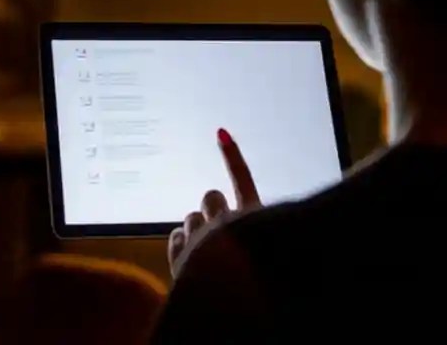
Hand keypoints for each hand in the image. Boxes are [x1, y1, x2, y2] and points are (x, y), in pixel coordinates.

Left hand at [168, 128, 259, 276]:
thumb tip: (252, 220)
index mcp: (255, 222)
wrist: (227, 313)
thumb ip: (263, 233)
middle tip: (219, 230)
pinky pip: (175, 235)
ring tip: (207, 254)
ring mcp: (198, 238)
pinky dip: (181, 244)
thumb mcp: (271, 255)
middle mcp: (225, 224)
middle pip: (210, 196)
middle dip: (212, 210)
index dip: (232, 156)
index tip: (219, 132)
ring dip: (197, 229)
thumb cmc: (256, 287)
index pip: (243, 181)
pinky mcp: (178, 256)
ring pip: (190, 216)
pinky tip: (189, 258)